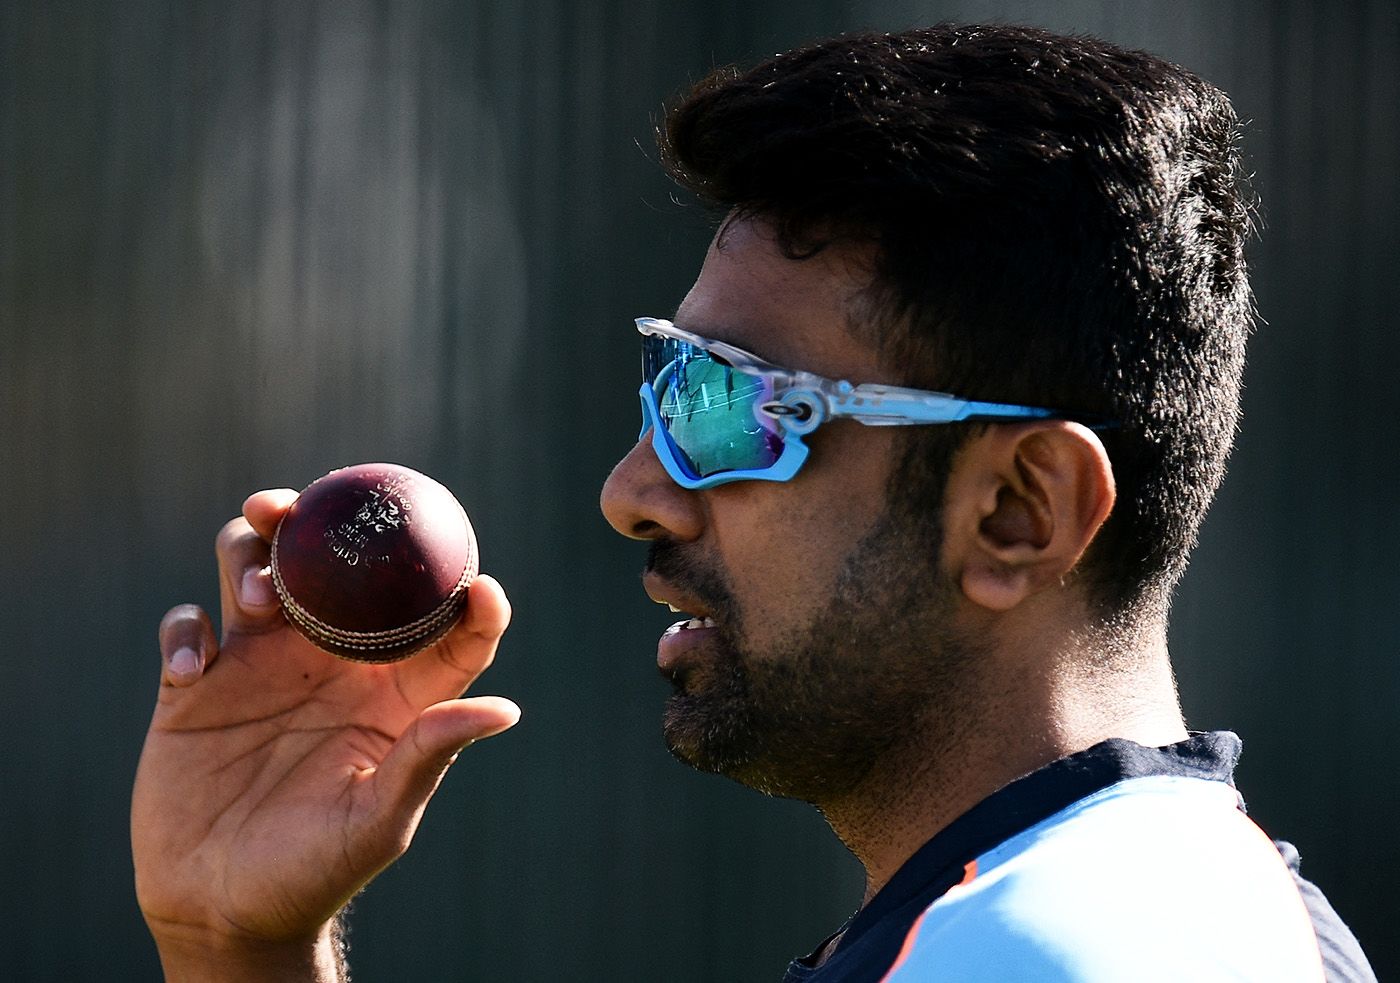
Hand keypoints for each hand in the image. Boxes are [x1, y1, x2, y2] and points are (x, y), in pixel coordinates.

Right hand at [131, 489, 518, 978]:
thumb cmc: (316, 871)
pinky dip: (184, 631)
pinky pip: (186, 626)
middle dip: (320, 524)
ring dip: (248, 558)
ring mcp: (258, 666)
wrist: (225, 909)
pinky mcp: (195, 687)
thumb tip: (504, 710)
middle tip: (302, 509)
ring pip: (252, 570)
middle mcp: (327, 662)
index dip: (463, 594)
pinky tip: (192, 669)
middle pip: (332, 567)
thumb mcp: (380, 819)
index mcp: (385, 690)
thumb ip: (430, 756)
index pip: (436, 625)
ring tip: (252, 596)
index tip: (475, 578)